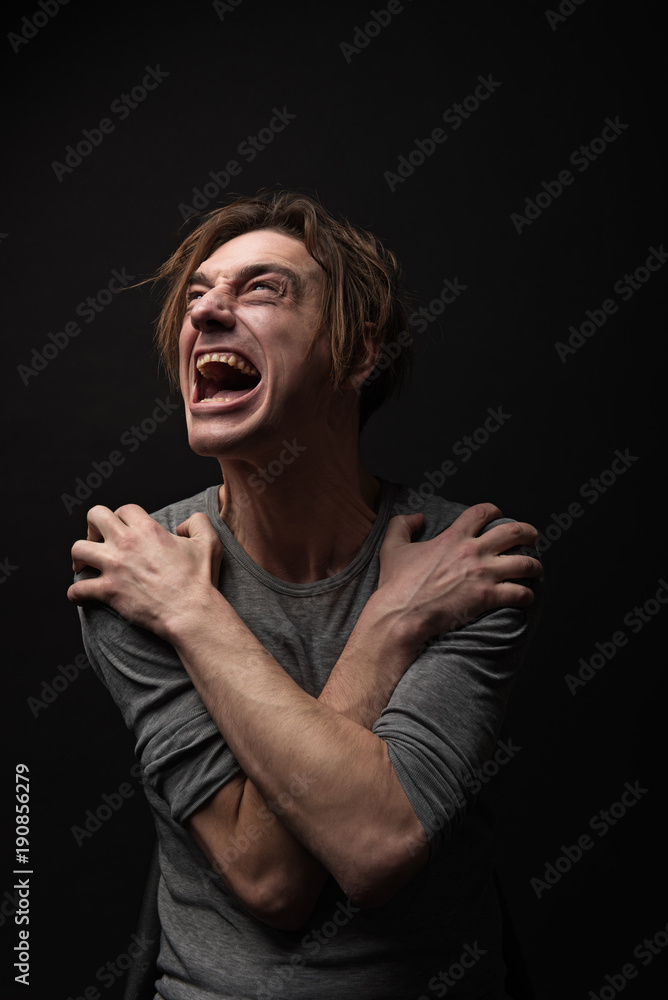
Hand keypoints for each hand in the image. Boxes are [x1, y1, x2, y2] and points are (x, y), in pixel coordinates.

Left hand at [67, 505, 222, 637]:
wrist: (191, 611)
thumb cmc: (199, 580)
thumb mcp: (209, 542)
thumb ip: (198, 522)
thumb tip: (182, 525)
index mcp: (147, 529)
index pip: (124, 509)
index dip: (124, 517)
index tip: (126, 529)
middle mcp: (126, 543)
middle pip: (94, 517)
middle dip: (93, 526)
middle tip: (99, 540)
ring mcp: (114, 567)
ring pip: (78, 549)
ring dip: (79, 556)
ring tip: (85, 565)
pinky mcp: (108, 591)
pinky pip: (77, 589)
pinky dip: (75, 593)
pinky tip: (81, 595)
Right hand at [376, 503, 540, 645]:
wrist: (402, 615)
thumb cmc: (397, 585)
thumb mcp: (392, 548)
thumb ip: (402, 525)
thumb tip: (417, 517)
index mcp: (453, 537)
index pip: (483, 512)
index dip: (495, 511)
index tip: (499, 517)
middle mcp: (473, 551)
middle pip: (515, 532)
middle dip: (529, 533)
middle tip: (532, 539)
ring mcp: (483, 574)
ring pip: (525, 563)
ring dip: (534, 565)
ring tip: (535, 569)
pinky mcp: (488, 597)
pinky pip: (521, 593)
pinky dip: (528, 594)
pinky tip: (526, 596)